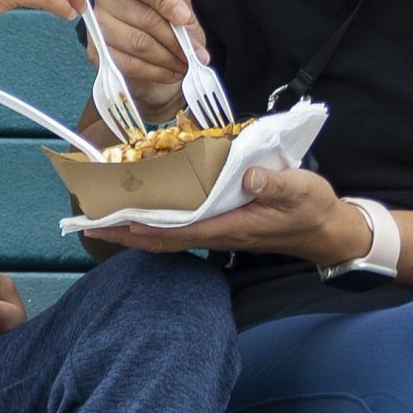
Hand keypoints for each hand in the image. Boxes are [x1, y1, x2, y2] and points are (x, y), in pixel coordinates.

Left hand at [83, 166, 373, 264]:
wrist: (326, 231)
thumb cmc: (313, 209)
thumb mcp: (302, 191)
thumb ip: (277, 184)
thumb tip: (250, 175)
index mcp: (229, 226)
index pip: (173, 231)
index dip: (137, 227)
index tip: (106, 222)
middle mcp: (217, 232)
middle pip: (160, 237)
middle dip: (123, 232)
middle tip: (86, 222)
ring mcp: (218, 231)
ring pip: (166, 234)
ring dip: (134, 227)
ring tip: (103, 217)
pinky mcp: (221, 225)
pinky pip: (179, 227)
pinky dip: (154, 222)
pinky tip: (142, 213)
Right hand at [91, 0, 204, 117]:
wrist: (157, 64)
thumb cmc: (169, 29)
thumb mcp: (181, 8)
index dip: (165, 0)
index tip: (186, 18)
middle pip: (144, 18)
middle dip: (175, 40)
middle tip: (193, 53)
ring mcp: (98, 24)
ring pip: (138, 43)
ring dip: (168, 58)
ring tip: (184, 63)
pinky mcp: (96, 52)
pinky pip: (129, 64)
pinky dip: (156, 72)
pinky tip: (170, 72)